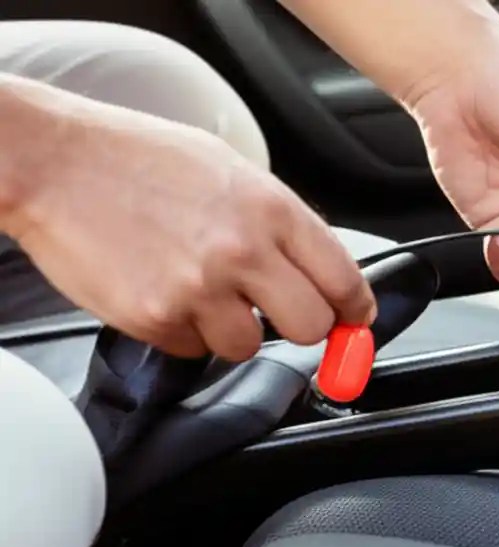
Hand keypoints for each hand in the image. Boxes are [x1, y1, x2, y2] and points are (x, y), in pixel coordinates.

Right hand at [3, 82, 374, 360]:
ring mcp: (199, 289)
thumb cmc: (138, 158)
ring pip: (249, 347)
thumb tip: (321, 272)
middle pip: (311, 326)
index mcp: (272, 209)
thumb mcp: (231, 171)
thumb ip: (280, 224)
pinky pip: (193, 349)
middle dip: (301, 327)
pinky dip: (184, 331)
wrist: (54, 162)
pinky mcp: (157, 318)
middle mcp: (243, 251)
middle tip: (277, 313)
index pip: (343, 278)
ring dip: (232, 330)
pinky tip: (162, 289)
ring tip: (199, 287)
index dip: (355, 309)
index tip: (355, 320)